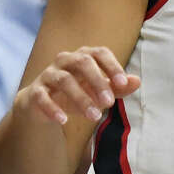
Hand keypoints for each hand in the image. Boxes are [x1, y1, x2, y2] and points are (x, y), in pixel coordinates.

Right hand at [16, 46, 139, 125]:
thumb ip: (118, 87)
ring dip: (81, 98)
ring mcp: (49, 74)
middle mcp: (65, 60)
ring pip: (64, 80)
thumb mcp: (100, 91)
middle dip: (98, 82)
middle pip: (82, 63)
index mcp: (84, 56)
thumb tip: (137, 81)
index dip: (112, 66)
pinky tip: (63, 120)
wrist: (44, 104)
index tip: (123, 83)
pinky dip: (53, 108)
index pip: (99, 53)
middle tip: (110, 103)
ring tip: (95, 116)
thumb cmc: (78, 93)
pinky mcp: (36, 91)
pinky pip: (42, 97)